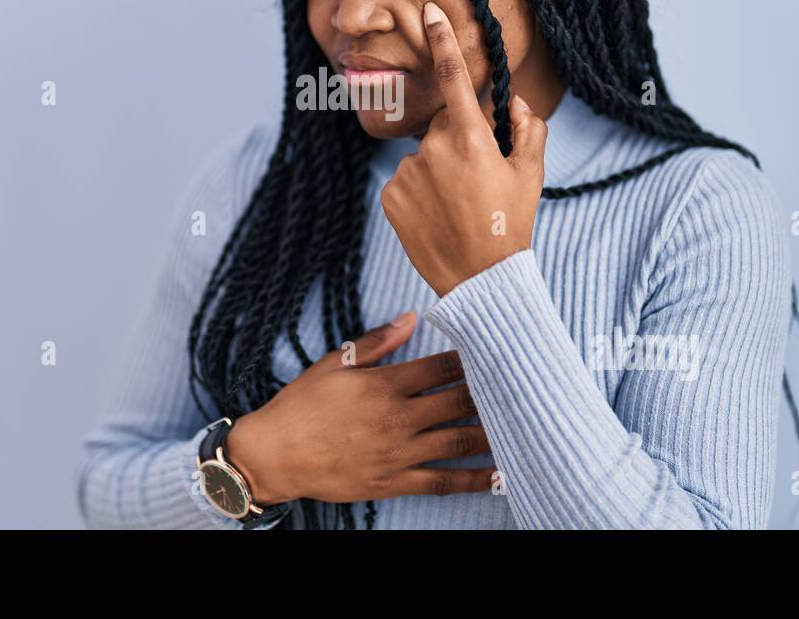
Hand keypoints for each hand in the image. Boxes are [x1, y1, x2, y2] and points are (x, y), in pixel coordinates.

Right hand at [224, 312, 495, 505]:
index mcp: (385, 386)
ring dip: (492, 433)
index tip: (497, 351)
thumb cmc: (301, 406)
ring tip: (523, 425)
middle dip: (491, 394)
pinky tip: (499, 475)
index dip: (472, 359)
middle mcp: (398, 419)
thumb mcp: (333, 365)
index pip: (441, 368)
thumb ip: (375, 342)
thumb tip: (410, 317)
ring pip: (457, 442)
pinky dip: (473, 479)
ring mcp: (398, 453)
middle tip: (522, 385)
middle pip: (458, 403)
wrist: (275, 455)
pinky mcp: (393, 481)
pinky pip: (441, 480)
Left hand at [380, 1, 547, 296]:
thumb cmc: (511, 224)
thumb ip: (529, 130)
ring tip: (457, 206)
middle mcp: (434, 150)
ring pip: (423, 156)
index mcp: (471, 139)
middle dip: (458, 142)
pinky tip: (437, 215)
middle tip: (476, 181)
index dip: (442, 41)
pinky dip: (419, 192)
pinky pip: (405, 180)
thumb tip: (516, 102)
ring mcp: (407, 173)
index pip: (454, 79)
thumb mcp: (531, 175)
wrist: (479, 281)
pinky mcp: (390, 195)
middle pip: (443, 127)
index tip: (429, 13)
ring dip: (437, 171)